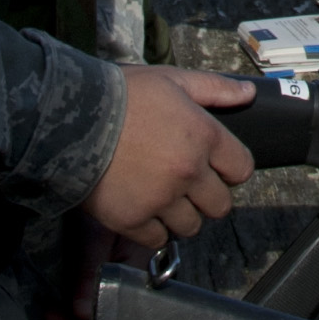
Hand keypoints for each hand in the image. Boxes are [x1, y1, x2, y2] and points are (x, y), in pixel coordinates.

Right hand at [83, 68, 253, 249]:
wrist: (69, 118)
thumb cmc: (120, 94)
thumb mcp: (170, 79)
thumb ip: (214, 88)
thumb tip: (249, 93)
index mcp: (203, 137)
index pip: (242, 169)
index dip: (230, 168)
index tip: (216, 166)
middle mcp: (188, 172)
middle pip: (220, 205)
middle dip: (208, 196)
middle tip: (187, 184)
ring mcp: (161, 199)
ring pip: (191, 226)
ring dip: (181, 215)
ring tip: (161, 196)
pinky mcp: (133, 220)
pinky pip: (158, 240)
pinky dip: (153, 229)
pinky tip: (142, 208)